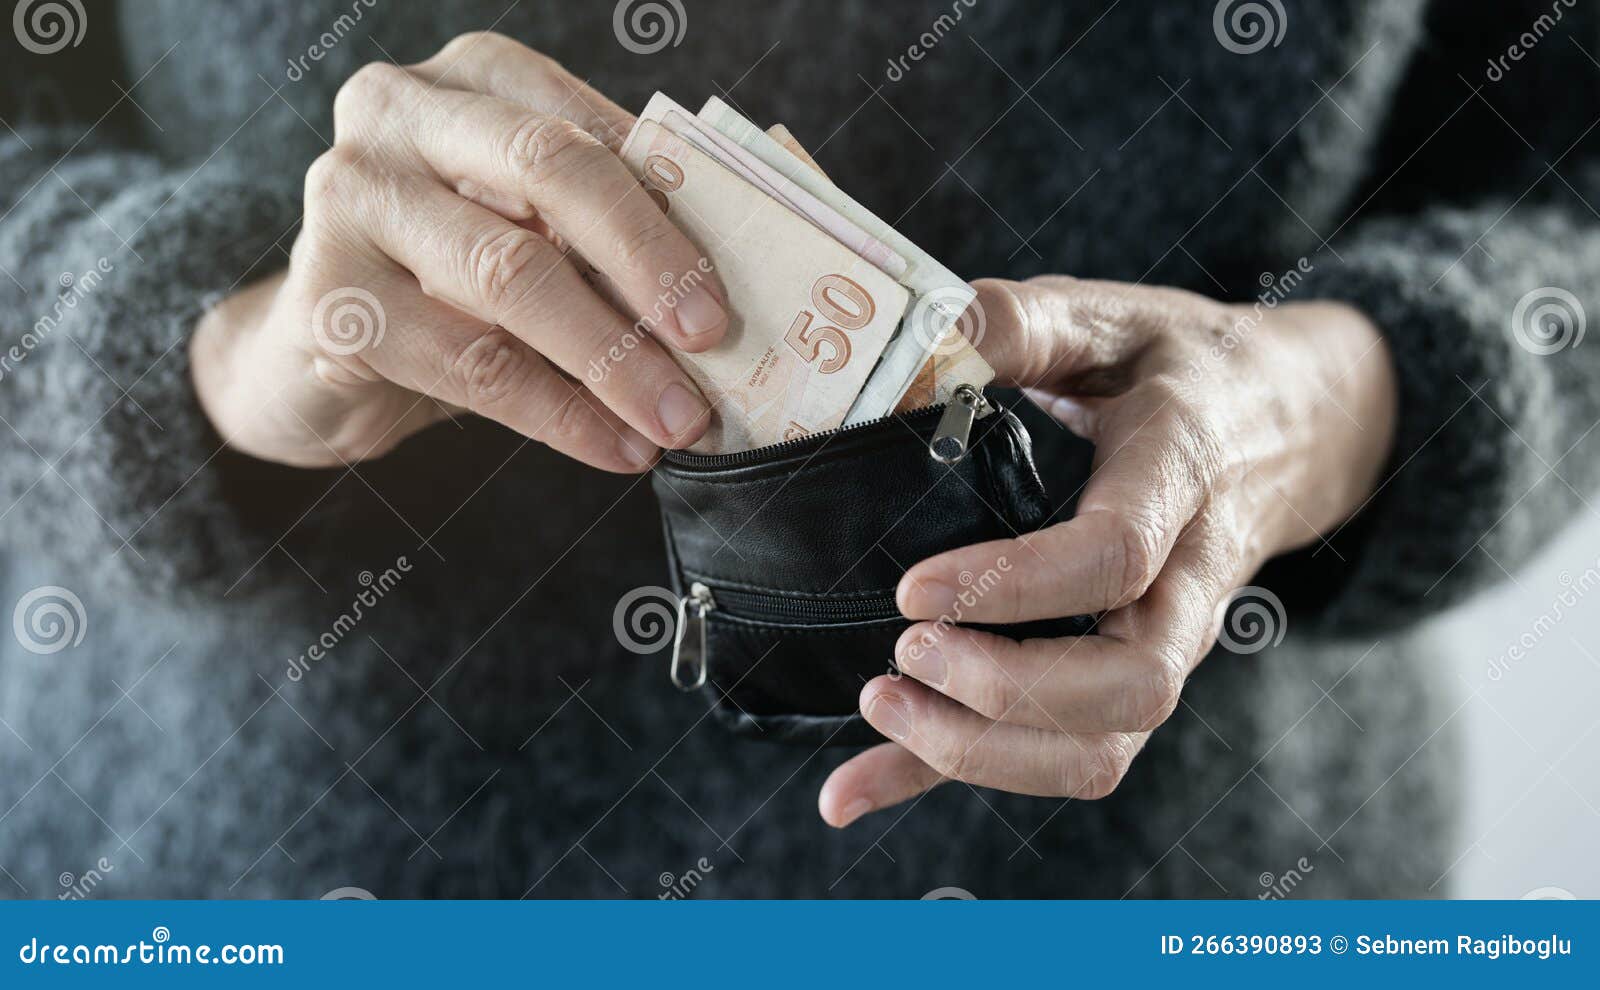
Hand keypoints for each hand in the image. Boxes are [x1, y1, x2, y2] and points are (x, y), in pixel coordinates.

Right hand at [191, 32, 727, 470]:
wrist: (323, 350)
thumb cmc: (454, 279)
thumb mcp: (535, 229)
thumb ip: (607, 227)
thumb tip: (722, 287)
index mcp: (475, 76)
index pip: (587, 126)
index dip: (665, 209)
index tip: (726, 291)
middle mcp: (400, 112)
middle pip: (547, 171)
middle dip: (646, 263)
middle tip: (711, 339)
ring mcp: (351, 198)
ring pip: (508, 274)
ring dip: (611, 359)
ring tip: (674, 419)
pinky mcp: (330, 298)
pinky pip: (468, 362)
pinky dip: (559, 413)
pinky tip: (614, 446)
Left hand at [818, 276, 1396, 824]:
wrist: (1288, 423)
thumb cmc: (1183, 366)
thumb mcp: (1113, 315)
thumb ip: (1020, 322)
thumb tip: (920, 337)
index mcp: (1182, 476)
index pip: (1117, 556)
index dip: (1017, 586)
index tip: (914, 586)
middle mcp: (1187, 582)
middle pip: (1130, 687)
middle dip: (1006, 692)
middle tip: (904, 649)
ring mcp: (1163, 643)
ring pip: (1103, 748)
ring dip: (984, 754)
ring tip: (880, 703)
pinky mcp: (1121, 676)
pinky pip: (1052, 753)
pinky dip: (949, 779)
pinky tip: (851, 791)